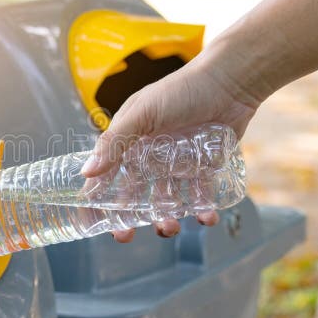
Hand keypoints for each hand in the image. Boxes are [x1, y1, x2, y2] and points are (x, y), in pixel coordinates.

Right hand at [81, 52, 260, 241]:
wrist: (231, 82)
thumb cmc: (181, 90)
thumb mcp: (143, 113)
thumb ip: (115, 143)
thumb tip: (86, 173)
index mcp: (130, 139)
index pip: (106, 172)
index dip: (97, 196)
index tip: (90, 221)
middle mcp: (150, 152)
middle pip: (134, 192)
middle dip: (130, 217)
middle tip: (126, 236)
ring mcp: (177, 161)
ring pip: (166, 198)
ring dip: (166, 216)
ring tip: (171, 227)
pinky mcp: (204, 166)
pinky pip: (199, 194)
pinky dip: (202, 209)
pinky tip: (206, 217)